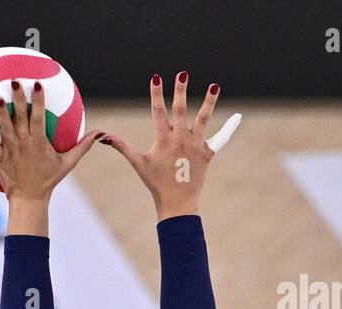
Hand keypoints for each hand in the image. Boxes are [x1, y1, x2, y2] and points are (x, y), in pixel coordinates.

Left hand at [0, 79, 101, 200]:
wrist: (29, 198)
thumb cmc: (48, 179)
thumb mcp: (68, 163)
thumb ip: (83, 146)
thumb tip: (100, 133)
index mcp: (39, 142)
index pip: (38, 116)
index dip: (38, 100)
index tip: (37, 84)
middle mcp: (24, 144)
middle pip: (20, 118)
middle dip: (18, 98)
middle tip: (13, 81)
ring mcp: (11, 151)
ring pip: (5, 129)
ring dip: (1, 113)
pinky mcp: (0, 160)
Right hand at [101, 73, 241, 220]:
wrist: (177, 202)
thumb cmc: (156, 182)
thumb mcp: (138, 163)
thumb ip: (122, 146)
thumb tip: (104, 137)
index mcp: (162, 140)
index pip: (158, 112)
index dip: (156, 94)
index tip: (156, 77)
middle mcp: (180, 139)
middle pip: (180, 110)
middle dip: (180, 91)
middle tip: (182, 74)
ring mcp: (196, 145)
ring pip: (203, 119)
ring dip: (209, 102)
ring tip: (214, 86)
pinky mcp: (208, 153)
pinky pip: (221, 139)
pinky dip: (230, 128)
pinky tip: (238, 117)